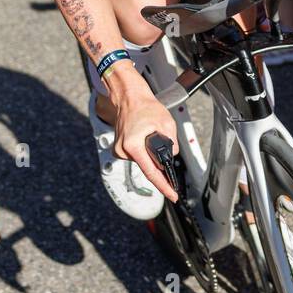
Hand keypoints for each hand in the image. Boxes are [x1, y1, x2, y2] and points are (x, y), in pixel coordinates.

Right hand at [106, 68, 178, 201]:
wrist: (129, 98)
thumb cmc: (145, 107)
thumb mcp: (167, 124)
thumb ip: (172, 144)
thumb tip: (171, 158)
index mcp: (133, 145)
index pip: (151, 172)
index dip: (164, 185)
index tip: (172, 195)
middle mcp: (123, 150)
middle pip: (147, 166)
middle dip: (158, 160)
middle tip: (160, 138)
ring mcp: (119, 150)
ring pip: (143, 161)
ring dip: (150, 154)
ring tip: (150, 132)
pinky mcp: (119, 149)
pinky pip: (137, 156)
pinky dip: (144, 151)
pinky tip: (144, 137)